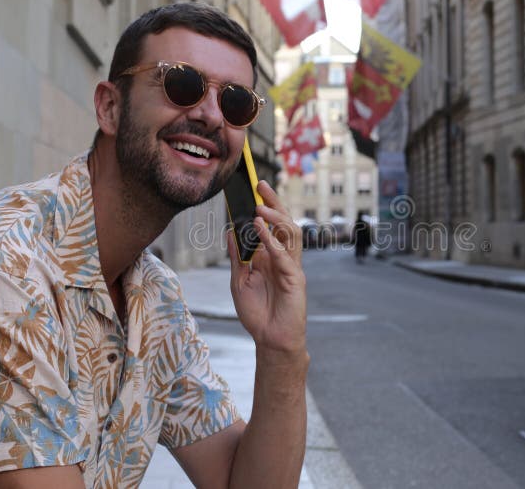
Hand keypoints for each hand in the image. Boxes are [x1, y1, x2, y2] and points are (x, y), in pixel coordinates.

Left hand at [227, 181, 306, 361]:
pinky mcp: (295, 279)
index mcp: (270, 256)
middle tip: (261, 184)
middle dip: (274, 202)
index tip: (252, 188)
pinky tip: (260, 230)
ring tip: (260, 207)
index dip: (265, 206)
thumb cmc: (257, 313)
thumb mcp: (238, 281)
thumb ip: (237, 257)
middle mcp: (283, 257)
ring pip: (290, 233)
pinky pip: (285, 255)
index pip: (270, 224)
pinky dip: (272, 241)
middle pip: (284, 222)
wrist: (269, 339)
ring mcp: (291, 266)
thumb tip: (229, 231)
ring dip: (276, 218)